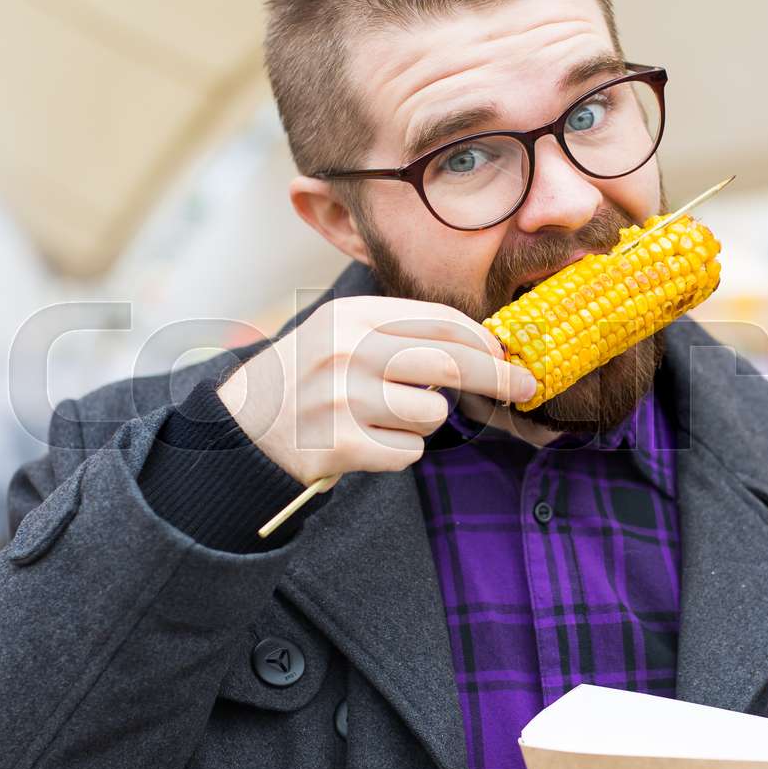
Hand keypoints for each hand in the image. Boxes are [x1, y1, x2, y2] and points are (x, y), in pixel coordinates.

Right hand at [217, 295, 536, 483]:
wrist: (242, 425)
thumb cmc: (309, 377)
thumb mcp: (343, 333)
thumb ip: (403, 334)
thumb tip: (486, 348)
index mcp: (353, 316)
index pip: (440, 322)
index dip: (485, 341)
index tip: (510, 356)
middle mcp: (348, 351)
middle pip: (451, 365)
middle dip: (498, 378)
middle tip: (525, 388)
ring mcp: (343, 398)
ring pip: (432, 414)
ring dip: (425, 422)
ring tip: (385, 418)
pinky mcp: (341, 444)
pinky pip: (408, 452)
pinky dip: (399, 452)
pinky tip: (368, 443)